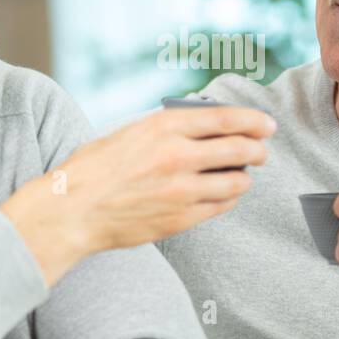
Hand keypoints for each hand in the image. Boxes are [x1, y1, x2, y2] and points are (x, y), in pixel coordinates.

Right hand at [2, 106, 275, 285]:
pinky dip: (227, 199)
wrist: (72, 210)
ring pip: (236, 182)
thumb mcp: (131, 133)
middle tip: (261, 152)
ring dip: (244, 178)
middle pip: (240, 150)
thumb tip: (208, 126)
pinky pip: (221, 206)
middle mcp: (177, 155)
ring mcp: (181, 190)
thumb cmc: (96, 169)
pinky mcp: (181, 218)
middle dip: (258, 151)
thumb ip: (169, 129)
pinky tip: (220, 195)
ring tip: (239, 176)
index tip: (267, 125)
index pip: (226, 119)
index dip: (254, 121)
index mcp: (164, 126)